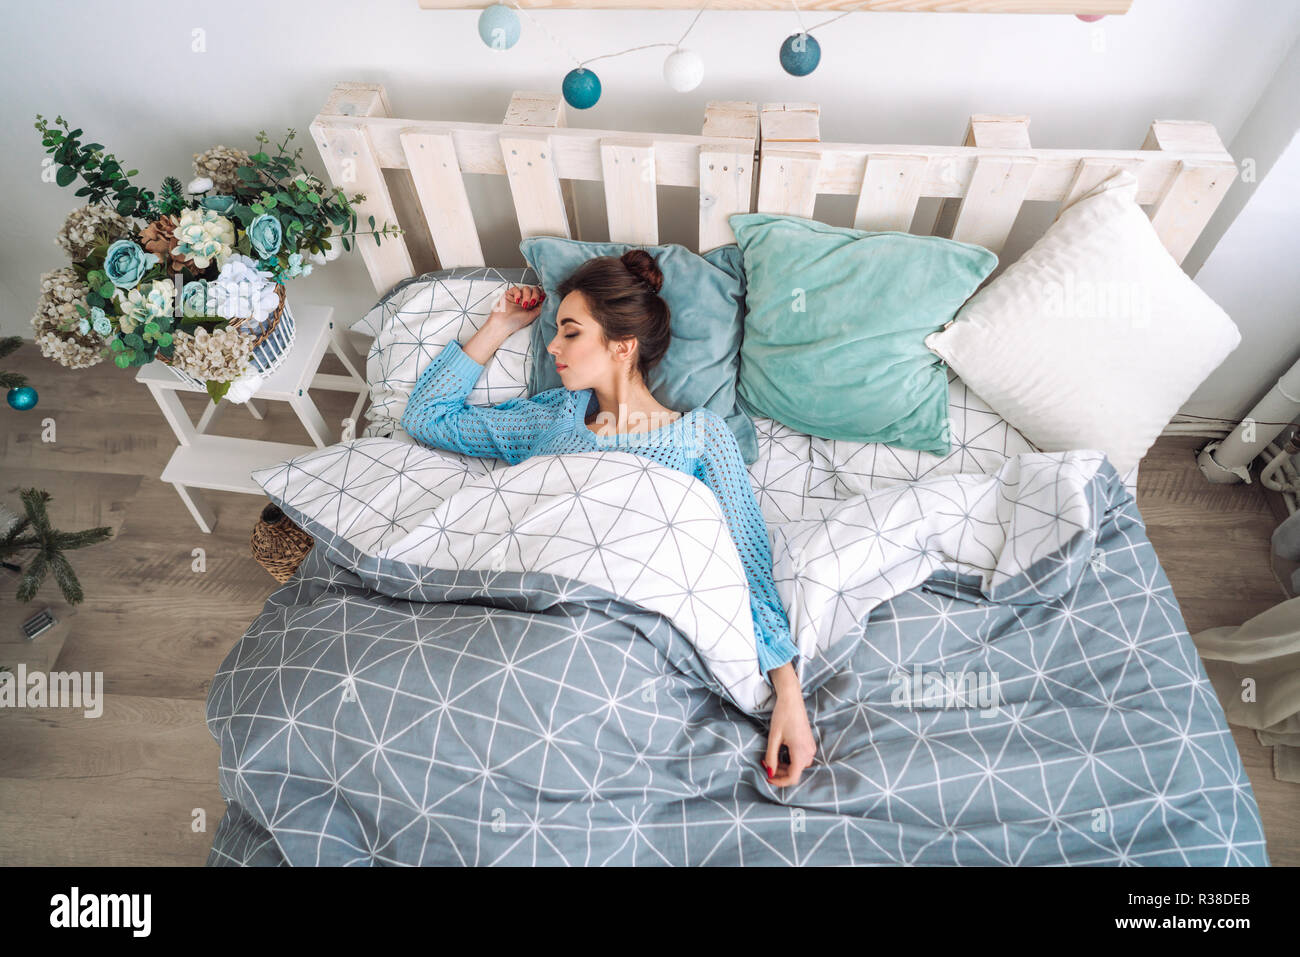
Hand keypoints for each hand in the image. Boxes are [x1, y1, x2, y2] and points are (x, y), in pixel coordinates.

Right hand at [491, 284, 545, 333]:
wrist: (502, 324)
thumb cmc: (515, 323)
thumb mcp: (532, 315)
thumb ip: (540, 307)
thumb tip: (547, 300)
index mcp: (531, 305)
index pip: (539, 295)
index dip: (541, 294)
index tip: (542, 298)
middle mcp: (525, 300)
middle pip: (534, 290)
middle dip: (535, 295)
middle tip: (532, 302)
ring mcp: (517, 297)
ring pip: (526, 288)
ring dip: (527, 295)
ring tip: (524, 304)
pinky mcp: (509, 294)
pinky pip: (516, 288)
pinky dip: (518, 293)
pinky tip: (517, 301)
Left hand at [762, 671, 815, 786]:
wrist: (792, 699)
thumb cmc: (782, 716)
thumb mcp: (773, 738)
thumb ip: (772, 757)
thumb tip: (770, 774)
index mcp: (801, 752)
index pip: (793, 778)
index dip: (779, 782)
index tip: (767, 778)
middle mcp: (809, 752)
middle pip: (796, 773)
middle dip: (780, 773)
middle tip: (765, 764)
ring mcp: (811, 748)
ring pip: (798, 766)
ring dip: (785, 766)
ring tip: (770, 757)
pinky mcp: (809, 743)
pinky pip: (801, 758)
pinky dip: (790, 759)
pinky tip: (780, 752)